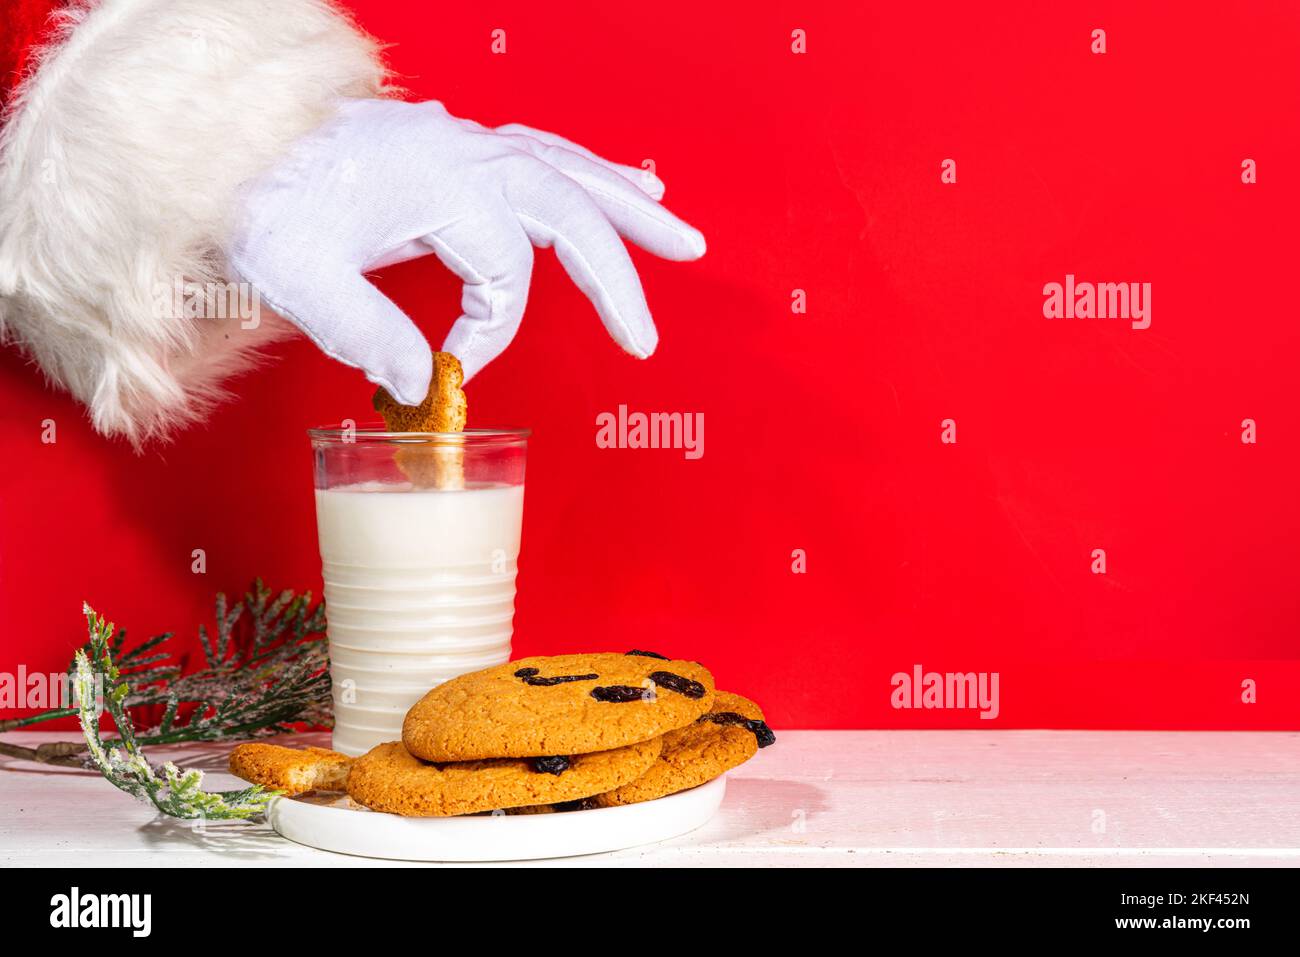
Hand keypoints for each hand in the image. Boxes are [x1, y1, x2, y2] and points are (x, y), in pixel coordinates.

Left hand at [229, 99, 705, 403]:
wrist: (228, 141)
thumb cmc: (259, 197)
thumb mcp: (295, 271)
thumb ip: (362, 329)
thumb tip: (420, 382)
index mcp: (439, 183)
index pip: (504, 275)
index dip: (489, 336)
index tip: (450, 373)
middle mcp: (464, 154)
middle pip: (570, 208)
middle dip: (618, 272)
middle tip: (645, 333)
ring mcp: (464, 143)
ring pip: (569, 169)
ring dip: (627, 205)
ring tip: (680, 234)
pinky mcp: (454, 146)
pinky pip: (542, 153)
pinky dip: (589, 170)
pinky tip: (621, 180)